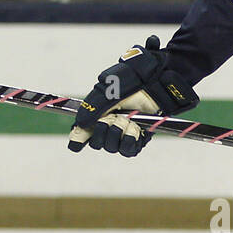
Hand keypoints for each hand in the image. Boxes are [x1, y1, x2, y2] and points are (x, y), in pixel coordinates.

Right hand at [68, 35, 199, 155]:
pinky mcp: (138, 140)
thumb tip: (79, 125)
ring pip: (111, 147)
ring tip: (126, 119)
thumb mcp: (106, 90)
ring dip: (116, 133)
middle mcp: (109, 126)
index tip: (76, 143)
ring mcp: (123, 134)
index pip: (82, 133)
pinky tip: (133, 128)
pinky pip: (128, 150)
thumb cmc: (131, 82)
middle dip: (101, 131)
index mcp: (97, 114)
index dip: (78, 139)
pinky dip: (128, 139)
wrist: (156, 83)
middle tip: (111, 118)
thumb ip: (91, 107)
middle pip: (96, 143)